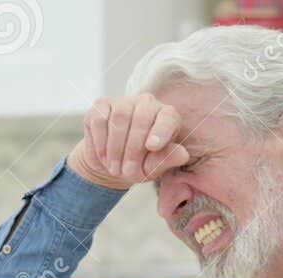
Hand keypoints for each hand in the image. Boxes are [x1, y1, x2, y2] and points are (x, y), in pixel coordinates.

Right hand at [66, 93, 189, 190]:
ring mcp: (124, 101)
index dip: (160, 131)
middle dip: (132, 149)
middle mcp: (147, 104)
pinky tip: (103, 156)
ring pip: (120, 118)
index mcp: (166, 117)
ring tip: (115, 167)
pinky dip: (100, 142)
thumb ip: (167, 160)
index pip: (168, 118)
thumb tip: (182, 154)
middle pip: (141, 119)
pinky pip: (100, 119)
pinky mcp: (102, 105)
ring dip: (115, 148)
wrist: (112, 164)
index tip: (152, 147)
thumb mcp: (154, 168)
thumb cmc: (139, 164)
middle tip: (127, 171)